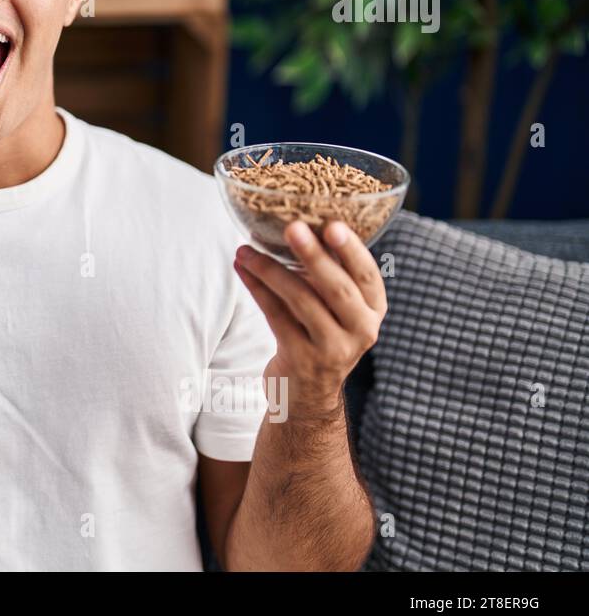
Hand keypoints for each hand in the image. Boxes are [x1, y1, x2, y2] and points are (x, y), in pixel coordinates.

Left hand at [232, 220, 386, 417]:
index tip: (333, 224)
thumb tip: (295, 221)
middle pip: (337, 288)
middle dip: (313, 255)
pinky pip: (275, 316)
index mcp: (373, 309)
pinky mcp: (302, 359)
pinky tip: (242, 268)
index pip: (368, 275)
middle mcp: (361, 330)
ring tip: (245, 248)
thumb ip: (327, 273)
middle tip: (292, 228)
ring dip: (270, 269)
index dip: (352, 250)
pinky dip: (256, 288)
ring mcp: (333, 348)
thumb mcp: (337, 307)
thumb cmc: (320, 333)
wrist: (308, 393)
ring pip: (301, 300)